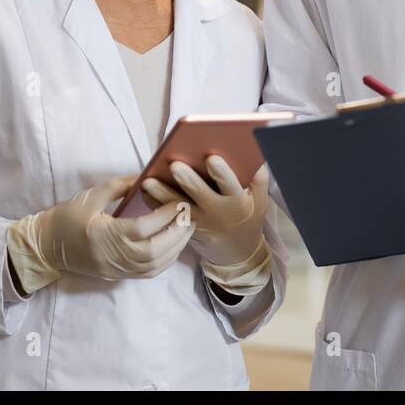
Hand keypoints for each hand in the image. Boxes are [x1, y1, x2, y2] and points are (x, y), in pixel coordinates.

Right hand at [11, 174, 194, 287]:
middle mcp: (111, 256)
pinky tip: (174, 245)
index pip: (142, 229)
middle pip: (154, 251)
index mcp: (103, 235)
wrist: (47, 246)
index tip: (178, 202)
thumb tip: (148, 176)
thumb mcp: (91, 195)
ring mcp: (116, 270)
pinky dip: (166, 260)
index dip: (164, 216)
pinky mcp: (118, 276)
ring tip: (187, 229)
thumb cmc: (67, 217)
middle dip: (176, 234)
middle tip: (189, 215)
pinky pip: (148, 273)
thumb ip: (121, 185)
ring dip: (175, 248)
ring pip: (154, 265)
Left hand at [142, 156, 268, 267]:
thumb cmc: (248, 216)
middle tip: (174, 165)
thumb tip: (251, 153)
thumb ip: (257, 178)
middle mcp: (217, 213)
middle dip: (187, 180)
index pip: (230, 186)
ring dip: (162, 194)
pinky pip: (167, 217)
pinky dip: (155, 204)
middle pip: (200, 195)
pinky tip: (145, 191)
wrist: (237, 251)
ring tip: (148, 180)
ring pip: (178, 208)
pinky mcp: (185, 229)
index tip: (212, 158)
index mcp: (238, 203)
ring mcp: (199, 222)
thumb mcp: (260, 199)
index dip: (221, 173)